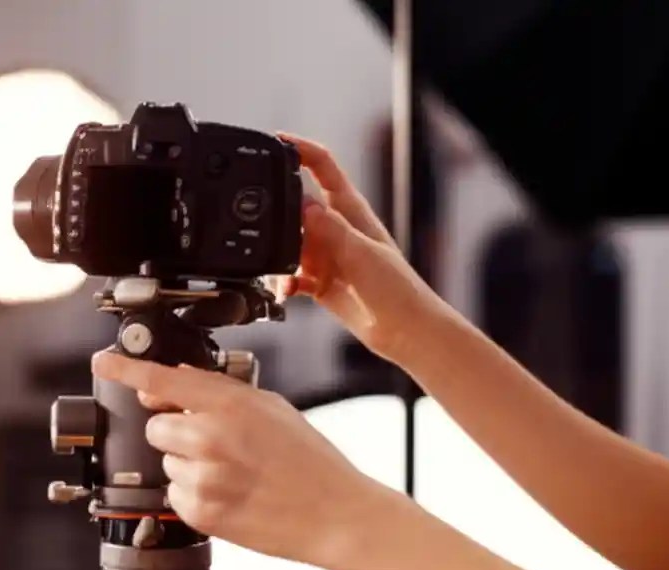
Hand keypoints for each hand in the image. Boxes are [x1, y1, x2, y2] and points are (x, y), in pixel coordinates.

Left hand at [92, 351, 394, 569]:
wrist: (332, 513)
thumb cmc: (310, 461)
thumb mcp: (271, 407)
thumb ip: (222, 391)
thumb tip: (182, 378)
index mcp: (228, 405)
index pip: (161, 380)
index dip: (125, 369)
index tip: (104, 362)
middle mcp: (209, 438)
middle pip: (156, 426)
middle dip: (176, 431)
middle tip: (214, 443)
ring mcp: (202, 477)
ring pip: (165, 462)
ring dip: (187, 465)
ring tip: (231, 472)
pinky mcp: (199, 512)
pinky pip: (174, 494)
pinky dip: (194, 494)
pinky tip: (229, 493)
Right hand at [277, 132, 435, 361]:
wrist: (404, 330)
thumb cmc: (396, 288)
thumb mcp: (360, 253)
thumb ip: (330, 229)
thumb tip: (302, 204)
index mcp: (350, 210)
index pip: (322, 166)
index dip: (300, 150)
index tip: (276, 141)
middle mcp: (336, 228)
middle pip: (298, 204)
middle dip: (279, 212)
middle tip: (265, 226)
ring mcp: (327, 254)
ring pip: (290, 242)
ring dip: (280, 254)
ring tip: (283, 269)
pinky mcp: (320, 280)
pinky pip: (291, 274)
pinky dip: (284, 281)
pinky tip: (287, 290)